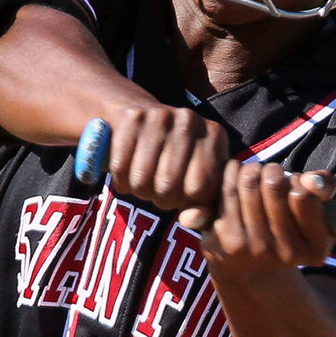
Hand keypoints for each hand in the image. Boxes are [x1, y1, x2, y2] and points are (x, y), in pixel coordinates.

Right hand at [106, 105, 228, 213]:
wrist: (141, 119)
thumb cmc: (176, 159)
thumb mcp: (197, 180)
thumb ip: (202, 206)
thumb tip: (191, 221)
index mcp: (215, 136)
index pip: (200, 190)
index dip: (185, 202)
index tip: (180, 197)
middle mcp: (190, 121)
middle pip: (168, 186)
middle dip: (160, 199)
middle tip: (158, 192)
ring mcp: (161, 116)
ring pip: (141, 180)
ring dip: (139, 191)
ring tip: (144, 183)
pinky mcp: (132, 117)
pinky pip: (120, 167)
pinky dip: (120, 181)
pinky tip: (127, 175)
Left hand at [198, 162, 335, 277]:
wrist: (246, 263)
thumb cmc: (284, 226)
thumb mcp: (313, 211)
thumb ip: (324, 186)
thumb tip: (311, 179)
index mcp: (315, 249)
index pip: (304, 195)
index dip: (297, 180)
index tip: (293, 185)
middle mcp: (289, 255)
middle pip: (275, 185)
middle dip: (272, 170)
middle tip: (270, 175)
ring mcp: (258, 250)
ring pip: (251, 182)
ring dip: (252, 170)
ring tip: (253, 174)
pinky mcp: (231, 242)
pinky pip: (230, 190)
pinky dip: (232, 174)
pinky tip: (235, 175)